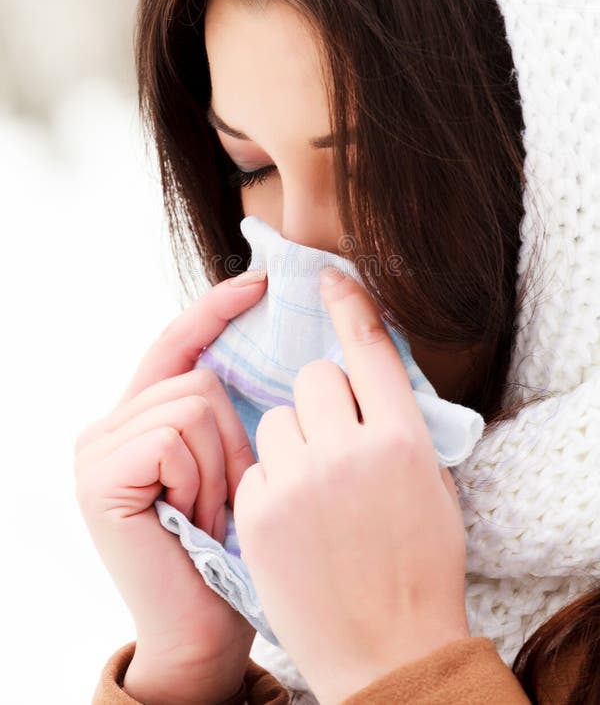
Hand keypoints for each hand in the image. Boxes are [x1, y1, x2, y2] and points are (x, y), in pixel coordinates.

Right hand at [74, 269, 266, 704]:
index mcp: (135, 420)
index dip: (214, 309)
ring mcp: (96, 450)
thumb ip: (222, 410)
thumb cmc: (229, 549)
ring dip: (219, 466)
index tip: (257, 280)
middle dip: (231, 442)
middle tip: (224, 501)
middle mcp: (105, 428)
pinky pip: (175, 436)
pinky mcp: (100, 474)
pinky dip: (199, 480)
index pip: (175, 345)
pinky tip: (189, 521)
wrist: (204, 631)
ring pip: (193, 403)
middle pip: (196, 377)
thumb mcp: (226, 464)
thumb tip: (261, 339)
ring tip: (207, 515)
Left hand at [234, 268, 469, 704]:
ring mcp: (298, 481)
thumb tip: (369, 381)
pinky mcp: (257, 512)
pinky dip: (268, 483)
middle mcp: (349, 451)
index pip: (370, 349)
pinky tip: (290, 522)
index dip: (349, 305)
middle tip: (333, 441)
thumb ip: (400, 428)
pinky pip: (255, 465)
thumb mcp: (432, 487)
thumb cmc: (420, 567)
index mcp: (403, 440)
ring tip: (311, 492)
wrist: (387, 654)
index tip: (329, 277)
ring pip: (275, 419)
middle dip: (322, 401)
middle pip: (315, 378)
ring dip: (290, 443)